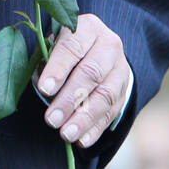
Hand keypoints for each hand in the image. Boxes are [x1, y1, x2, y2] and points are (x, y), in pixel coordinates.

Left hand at [36, 13, 129, 147]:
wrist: (100, 48)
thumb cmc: (66, 46)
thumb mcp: (54, 42)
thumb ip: (46, 59)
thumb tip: (42, 86)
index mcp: (88, 27)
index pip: (72, 47)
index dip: (58, 69)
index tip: (44, 89)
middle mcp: (109, 45)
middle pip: (91, 74)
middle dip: (69, 99)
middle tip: (51, 119)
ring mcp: (121, 69)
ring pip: (105, 96)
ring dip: (83, 118)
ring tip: (65, 134)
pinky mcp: (126, 91)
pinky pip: (113, 112)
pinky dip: (96, 128)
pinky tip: (82, 140)